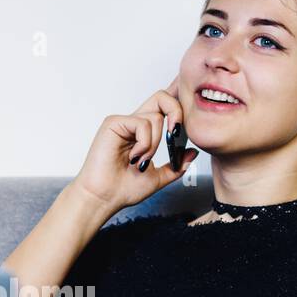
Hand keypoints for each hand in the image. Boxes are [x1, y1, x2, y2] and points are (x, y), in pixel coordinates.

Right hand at [70, 74, 198, 211]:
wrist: (103, 198)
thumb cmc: (123, 190)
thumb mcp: (158, 178)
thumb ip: (176, 166)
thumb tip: (193, 153)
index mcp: (143, 133)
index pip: (164, 108)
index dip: (178, 107)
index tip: (183, 127)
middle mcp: (134, 124)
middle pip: (162, 97)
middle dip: (177, 111)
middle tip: (175, 133)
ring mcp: (124, 122)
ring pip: (155, 116)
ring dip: (155, 144)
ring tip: (141, 161)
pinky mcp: (114, 123)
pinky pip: (142, 124)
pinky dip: (144, 144)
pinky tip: (133, 158)